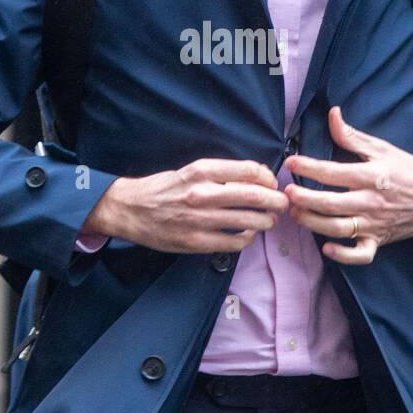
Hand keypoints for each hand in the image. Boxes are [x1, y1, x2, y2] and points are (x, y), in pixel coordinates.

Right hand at [81, 158, 289, 254]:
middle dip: (276, 201)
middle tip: (282, 204)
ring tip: (268, 221)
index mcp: (201, 170)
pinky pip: (234, 242)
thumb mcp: (190, 170)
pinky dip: (248, 238)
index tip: (272, 183)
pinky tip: (248, 234)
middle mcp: (202, 193)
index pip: (249, 171)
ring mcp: (200, 220)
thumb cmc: (164, 189)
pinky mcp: (196, 242)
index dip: (268, 178)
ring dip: (266, 221)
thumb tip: (255, 177)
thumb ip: (220, 173)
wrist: (130, 209)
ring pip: (249, 221)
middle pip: (255, 197)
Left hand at [283, 105, 412, 264]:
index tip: (290, 162)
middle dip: (304, 198)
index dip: (308, 166)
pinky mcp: (379, 241)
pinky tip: (326, 247)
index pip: (333, 172)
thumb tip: (332, 114)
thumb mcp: (383, 149)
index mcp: (372, 176)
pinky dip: (343, 255)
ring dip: (313, 222)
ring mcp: (375, 224)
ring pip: (338, 228)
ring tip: (296, 213)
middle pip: (330, 203)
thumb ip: (353, 135)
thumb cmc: (410, 172)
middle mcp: (371, 202)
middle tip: (287, 192)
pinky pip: (360, 255)